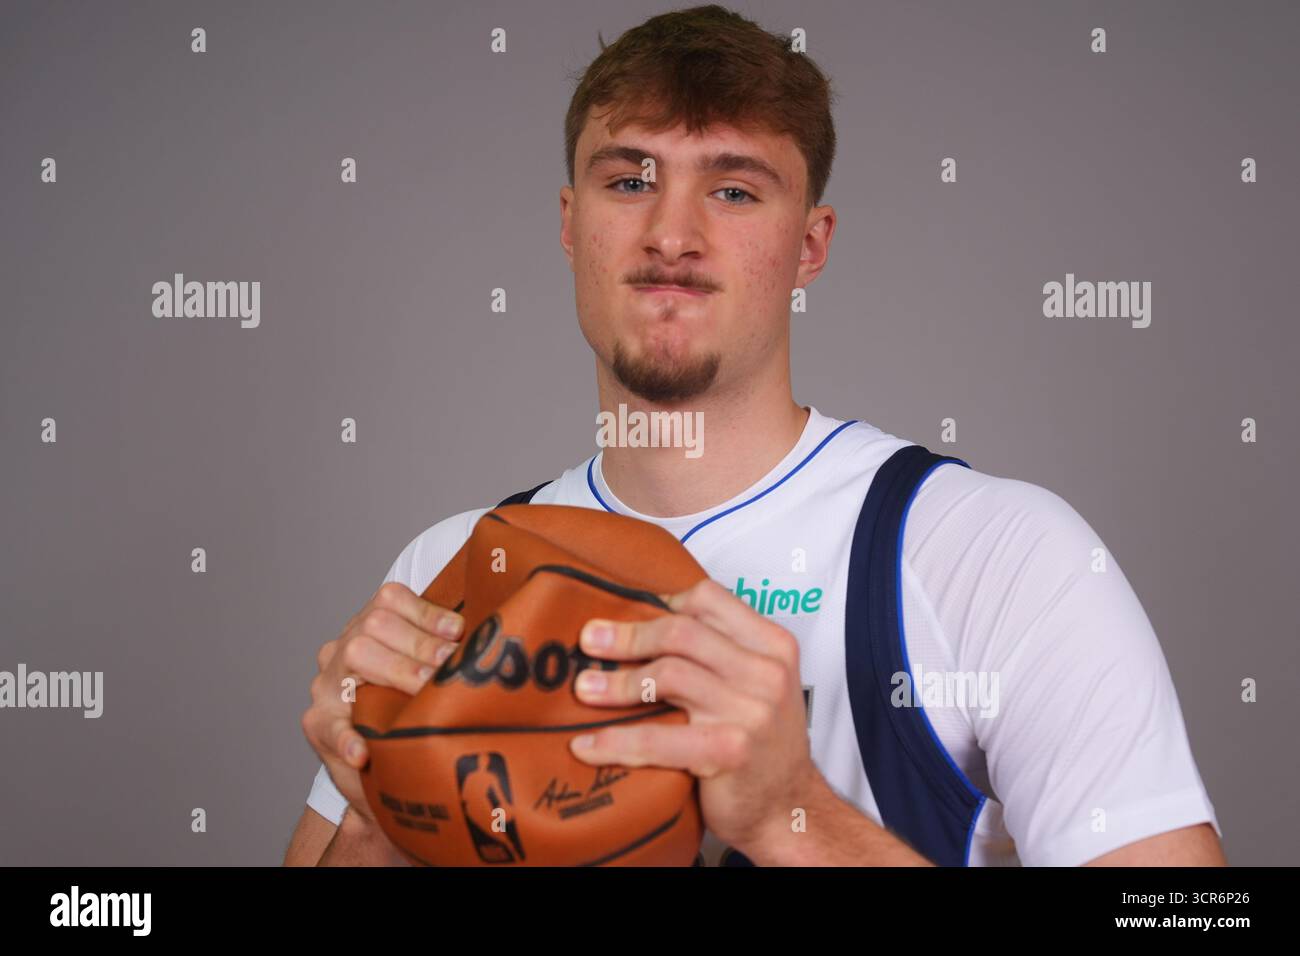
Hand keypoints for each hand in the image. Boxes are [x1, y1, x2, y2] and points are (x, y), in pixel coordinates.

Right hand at [301, 582, 464, 821]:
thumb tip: (491, 637)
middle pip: (373, 624)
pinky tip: (361, 751)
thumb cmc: (407, 716)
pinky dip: (346, 737)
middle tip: (448, 666)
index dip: (426, 612)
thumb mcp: (422, 676)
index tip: (457, 630)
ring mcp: (327, 687)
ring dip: (396, 671)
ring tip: (423, 691)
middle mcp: (342, 651)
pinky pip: (330, 726)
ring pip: (354, 656)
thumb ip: (441, 652)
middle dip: (418, 643)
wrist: (380, 777)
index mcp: (367, 629)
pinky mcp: (319, 726)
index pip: (389, 600)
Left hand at [568, 578, 820, 855]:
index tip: (628, 615)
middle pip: (682, 632)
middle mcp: (767, 672)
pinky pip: (658, 739)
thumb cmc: (761, 745)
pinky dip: (616, 740)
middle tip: (588, 642)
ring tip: (584, 690)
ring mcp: (752, 711)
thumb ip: (719, 653)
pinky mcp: (731, 751)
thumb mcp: (755, 685)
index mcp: (773, 645)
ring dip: (616, 684)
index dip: (661, 603)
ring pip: (668, 675)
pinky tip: (586, 746)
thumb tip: (644, 621)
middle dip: (627, 636)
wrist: (789, 811)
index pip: (708, 599)